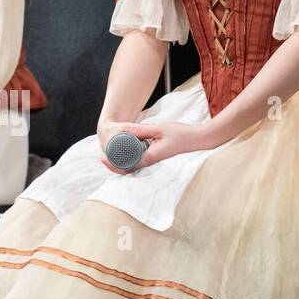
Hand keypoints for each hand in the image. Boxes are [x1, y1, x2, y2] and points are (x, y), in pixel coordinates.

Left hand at [97, 120, 218, 172]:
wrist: (195, 139)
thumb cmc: (179, 134)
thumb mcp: (158, 129)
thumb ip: (142, 130)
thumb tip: (125, 130)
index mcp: (149, 157)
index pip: (127, 166)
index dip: (113, 165)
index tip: (103, 159)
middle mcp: (150, 161)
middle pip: (127, 169)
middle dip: (114, 165)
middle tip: (102, 157)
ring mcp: (153, 160)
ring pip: (133, 165)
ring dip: (121, 162)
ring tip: (110, 154)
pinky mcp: (155, 156)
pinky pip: (139, 160)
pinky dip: (129, 157)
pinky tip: (124, 150)